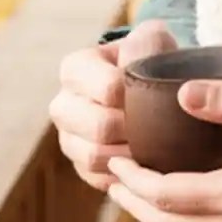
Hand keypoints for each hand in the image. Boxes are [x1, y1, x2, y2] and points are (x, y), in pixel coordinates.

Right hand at [48, 21, 177, 190]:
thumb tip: (135, 61)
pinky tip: (142, 163)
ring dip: (129, 155)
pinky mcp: (80, 167)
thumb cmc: (149, 62)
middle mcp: (63, 105)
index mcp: (75, 69)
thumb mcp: (152, 41)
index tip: (158, 96)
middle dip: (133, 130)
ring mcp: (68, 139)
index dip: (139, 97)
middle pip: (98, 128)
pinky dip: (123, 175)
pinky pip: (99, 179)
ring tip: (153, 147)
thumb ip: (147, 41)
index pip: (108, 88)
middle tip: (159, 128)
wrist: (149, 92)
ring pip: (94, 157)